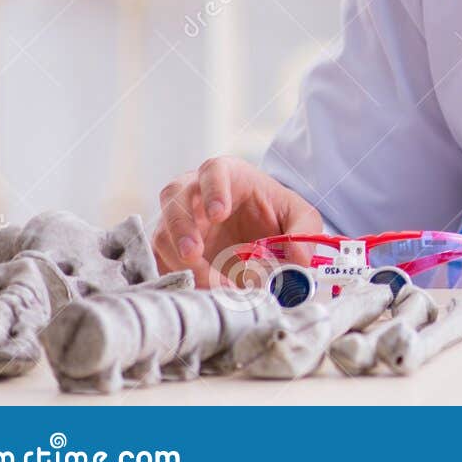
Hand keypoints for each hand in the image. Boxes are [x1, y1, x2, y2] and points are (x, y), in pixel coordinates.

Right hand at [153, 156, 323, 286]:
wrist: (257, 229)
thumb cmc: (273, 213)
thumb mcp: (297, 215)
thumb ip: (303, 231)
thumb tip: (300, 260)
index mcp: (226, 174)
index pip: (213, 171)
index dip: (213, 190)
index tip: (218, 214)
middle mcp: (193, 191)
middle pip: (175, 198)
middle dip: (182, 227)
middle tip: (195, 253)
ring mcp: (176, 219)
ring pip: (162, 232)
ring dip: (177, 258)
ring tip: (203, 279)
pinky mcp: (168, 247)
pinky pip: (158, 259)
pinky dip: (172, 275)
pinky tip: (191, 290)